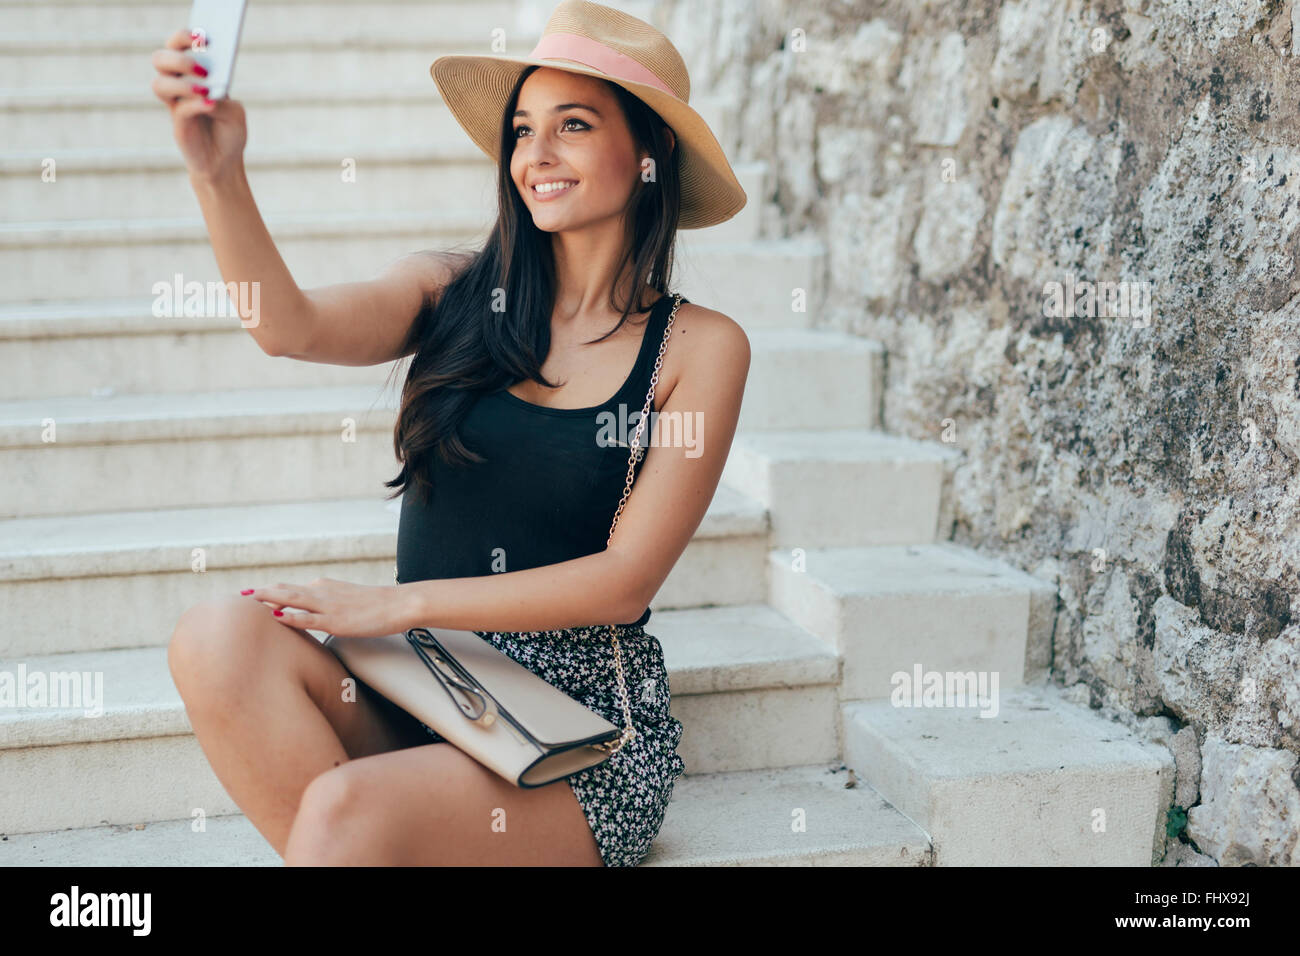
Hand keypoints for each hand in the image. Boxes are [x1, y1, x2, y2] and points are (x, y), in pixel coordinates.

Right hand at [150, 27, 247, 180]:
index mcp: (194, 74)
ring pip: (160, 83)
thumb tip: (209, 89)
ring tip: (204, 88)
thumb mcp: (235, 112)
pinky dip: (196, 104)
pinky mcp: (178, 124)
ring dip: (182, 83)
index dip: (184, 37)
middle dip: (178, 57)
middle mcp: (179, 85)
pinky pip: (179, 108)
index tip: (203, 37)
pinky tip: (211, 104)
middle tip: (201, 66)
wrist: (225, 162)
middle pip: (160, 59)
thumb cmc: (229, 131)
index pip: (178, 45)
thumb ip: (222, 98)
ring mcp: (176, 104)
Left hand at [242, 577, 414, 637]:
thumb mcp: (348, 598)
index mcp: (324, 587)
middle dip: (261, 592)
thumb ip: (329, 603)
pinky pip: (309, 619)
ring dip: (269, 599)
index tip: (249, 594)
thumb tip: (314, 613)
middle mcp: (322, 592)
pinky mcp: (336, 621)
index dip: (268, 591)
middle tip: (238, 595)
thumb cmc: (378, 604)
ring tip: (248, 599)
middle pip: (284, 590)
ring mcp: (328, 606)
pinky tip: (277, 617)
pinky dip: (291, 617)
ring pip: (292, 600)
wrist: (399, 603)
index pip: (290, 589)